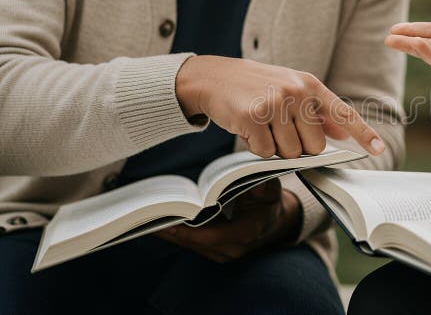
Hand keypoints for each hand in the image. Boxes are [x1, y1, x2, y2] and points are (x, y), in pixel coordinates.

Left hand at [157, 180, 300, 261]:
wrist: (276, 221)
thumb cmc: (269, 201)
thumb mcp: (270, 189)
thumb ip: (263, 186)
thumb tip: (256, 183)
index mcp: (247, 233)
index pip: (211, 237)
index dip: (187, 231)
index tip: (168, 219)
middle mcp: (233, 249)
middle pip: (194, 242)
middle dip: (170, 230)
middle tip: (147, 215)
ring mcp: (223, 254)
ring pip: (190, 245)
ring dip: (169, 232)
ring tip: (147, 216)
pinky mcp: (215, 252)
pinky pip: (192, 244)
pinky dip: (177, 233)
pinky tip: (159, 220)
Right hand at [175, 55, 384, 157]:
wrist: (215, 78)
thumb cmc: (258, 87)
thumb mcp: (291, 90)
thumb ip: (318, 112)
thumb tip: (344, 133)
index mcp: (310, 85)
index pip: (343, 113)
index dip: (363, 134)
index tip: (379, 150)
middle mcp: (296, 92)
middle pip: (314, 146)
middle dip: (297, 145)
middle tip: (278, 127)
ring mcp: (275, 103)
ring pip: (290, 153)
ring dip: (275, 147)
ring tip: (262, 125)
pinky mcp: (253, 117)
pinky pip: (265, 153)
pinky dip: (256, 147)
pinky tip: (248, 127)